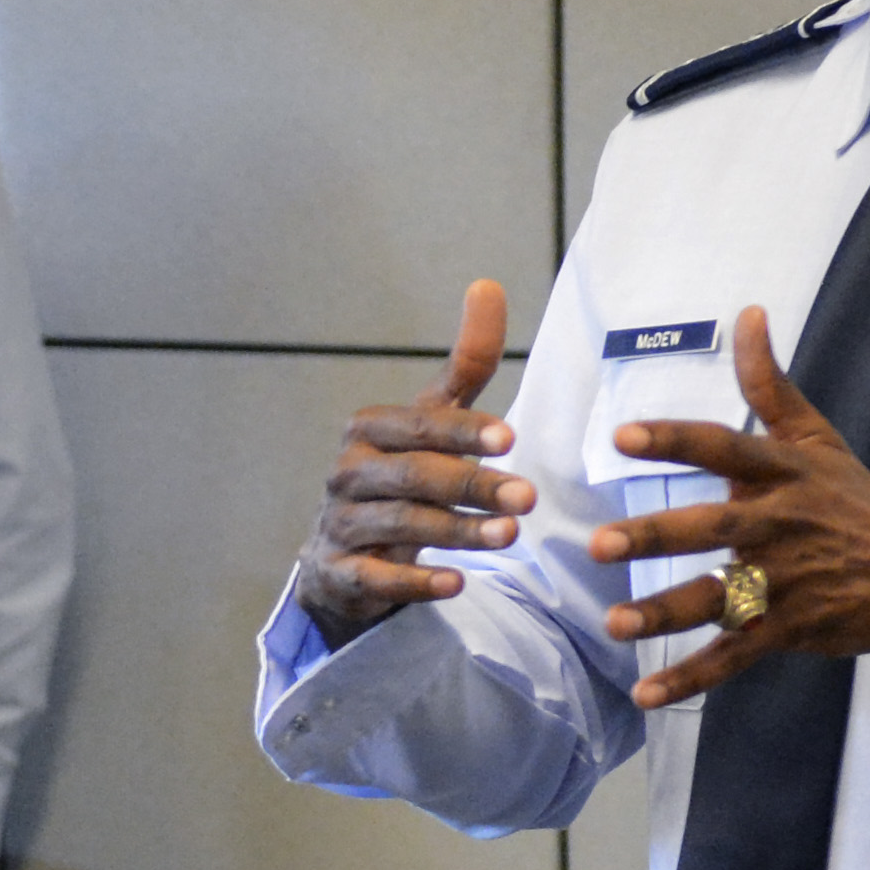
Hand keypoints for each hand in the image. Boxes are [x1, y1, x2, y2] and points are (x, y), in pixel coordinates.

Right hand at [292, 282, 534, 647]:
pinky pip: (376, 578)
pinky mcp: (340, 573)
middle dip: (473, 484)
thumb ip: (465, 365)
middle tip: (528, 497)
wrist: (341, 556)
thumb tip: (488, 285)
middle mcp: (348, 472)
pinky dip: (414, 582)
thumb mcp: (430, 421)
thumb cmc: (400, 476)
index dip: (464, 432)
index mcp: (370, 429)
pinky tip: (456, 584)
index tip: (511, 438)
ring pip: (401, 525)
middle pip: (415, 476)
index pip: (421, 426)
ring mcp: (340, 524)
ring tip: (510, 536)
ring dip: (457, 531)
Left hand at [585, 308, 869, 709]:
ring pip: (718, 600)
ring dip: (664, 614)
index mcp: (784, 474)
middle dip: (657, 537)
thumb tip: (748, 314)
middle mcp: (782, 526)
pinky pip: (733, 658)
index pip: (725, 449)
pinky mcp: (789, 631)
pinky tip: (646, 695)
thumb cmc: (856, 503)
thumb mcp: (817, 439)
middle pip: (714, 530)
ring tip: (615, 624)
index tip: (624, 437)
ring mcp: (786, 583)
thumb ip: (770, 383)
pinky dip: (690, 680)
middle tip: (600, 543)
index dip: (676, 442)